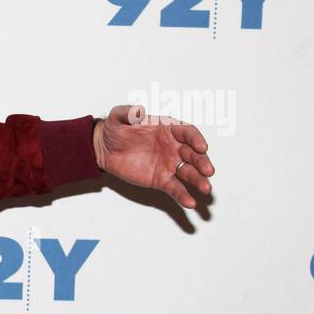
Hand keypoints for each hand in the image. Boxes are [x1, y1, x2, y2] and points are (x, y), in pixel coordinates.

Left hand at [94, 105, 214, 208]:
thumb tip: (138, 110)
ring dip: (199, 180)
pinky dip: (183, 195)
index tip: (202, 147)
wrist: (104, 148)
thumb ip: (128, 113)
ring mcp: (169, 164)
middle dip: (202, 162)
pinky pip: (175, 188)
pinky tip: (190, 203)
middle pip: (194, 154)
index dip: (196, 139)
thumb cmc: (116, 129)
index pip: (188, 132)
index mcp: (169, 129)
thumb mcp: (118, 117)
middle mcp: (174, 147)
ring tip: (206, 189)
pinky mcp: (161, 180)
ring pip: (189, 172)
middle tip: (208, 171)